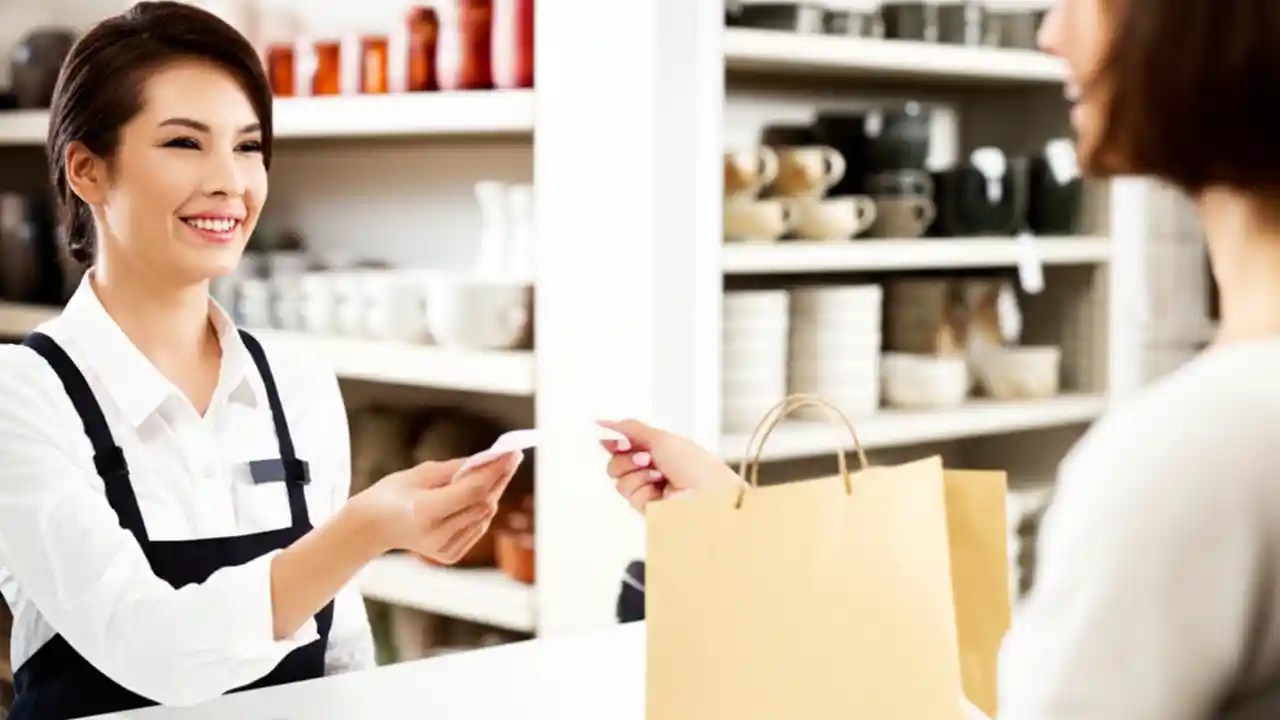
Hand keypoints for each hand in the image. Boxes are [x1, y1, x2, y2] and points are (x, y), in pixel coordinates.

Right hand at [353, 451, 522, 563]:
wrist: (372, 526)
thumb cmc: (393, 493)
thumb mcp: (420, 473)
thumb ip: (457, 469)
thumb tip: (489, 461)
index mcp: (424, 512)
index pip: (472, 491)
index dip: (495, 470)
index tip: (511, 453)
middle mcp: (436, 535)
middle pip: (483, 504)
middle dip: (499, 479)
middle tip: (511, 457)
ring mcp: (443, 549)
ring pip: (484, 516)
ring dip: (492, 493)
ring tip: (494, 472)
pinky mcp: (449, 556)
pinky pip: (478, 529)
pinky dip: (481, 510)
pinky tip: (478, 496)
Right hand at [598, 419, 742, 512]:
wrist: (707, 495)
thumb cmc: (693, 464)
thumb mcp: (661, 438)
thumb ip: (630, 429)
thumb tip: (603, 421)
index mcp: (658, 450)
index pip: (624, 445)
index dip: (615, 442)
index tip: (617, 440)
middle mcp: (651, 470)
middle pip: (615, 463)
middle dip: (626, 458)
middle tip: (645, 457)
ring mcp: (649, 490)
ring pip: (620, 481)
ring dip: (636, 474)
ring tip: (658, 474)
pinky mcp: (647, 509)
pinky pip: (630, 496)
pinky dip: (643, 489)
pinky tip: (660, 489)